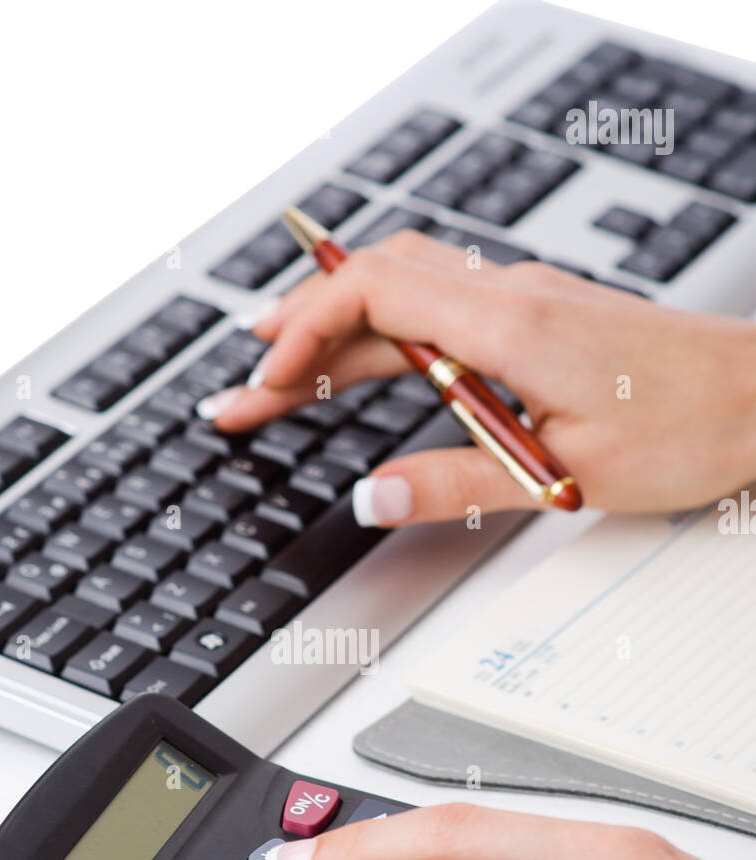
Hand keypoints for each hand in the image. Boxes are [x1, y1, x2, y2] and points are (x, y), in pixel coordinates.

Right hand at [198, 231, 755, 519]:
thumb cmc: (689, 423)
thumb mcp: (562, 473)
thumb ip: (455, 485)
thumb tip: (371, 498)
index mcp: (505, 324)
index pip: (371, 295)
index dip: (304, 337)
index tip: (266, 387)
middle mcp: (507, 298)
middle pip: (371, 287)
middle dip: (296, 334)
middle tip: (245, 387)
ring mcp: (522, 302)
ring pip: (402, 290)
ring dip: (336, 326)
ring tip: (282, 367)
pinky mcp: (537, 318)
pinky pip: (438, 305)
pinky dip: (384, 329)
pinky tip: (370, 360)